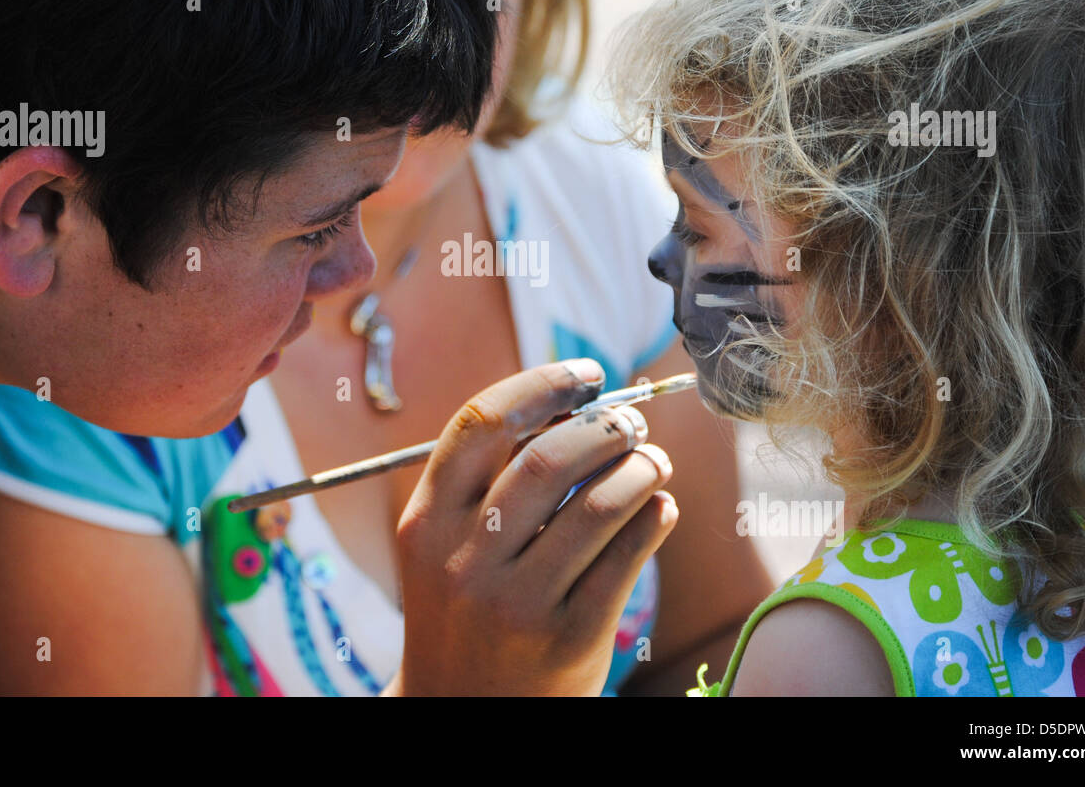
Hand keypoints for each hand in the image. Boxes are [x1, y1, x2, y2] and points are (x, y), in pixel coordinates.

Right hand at [390, 358, 677, 695]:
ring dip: (641, 468)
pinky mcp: (568, 639)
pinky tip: (659, 509)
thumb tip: (573, 403)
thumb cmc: (464, 610)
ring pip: (598, 505)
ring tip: (653, 462)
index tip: (585, 373)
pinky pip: (627, 557)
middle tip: (632, 423)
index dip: (541, 384)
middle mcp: (464, 561)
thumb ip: (487, 480)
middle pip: (547, 457)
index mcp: (426, 523)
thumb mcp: (445, 547)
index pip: (481, 423)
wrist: (460, 712)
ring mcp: (517, 604)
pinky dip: (654, 517)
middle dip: (605, 426)